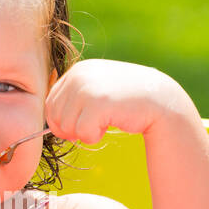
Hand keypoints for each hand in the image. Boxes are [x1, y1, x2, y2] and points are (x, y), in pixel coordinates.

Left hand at [44, 58, 188, 144]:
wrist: (159, 99)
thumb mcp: (97, 89)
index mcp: (77, 71)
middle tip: (94, 125)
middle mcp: (79, 76)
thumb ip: (74, 98)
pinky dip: (93, 137)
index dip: (61, 121)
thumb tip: (49, 124)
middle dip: (71, 129)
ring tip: (104, 122)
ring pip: (66, 127)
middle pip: (55, 117)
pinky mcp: (98, 104)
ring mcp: (88, 88)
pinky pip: (82, 133)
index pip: (50, 103)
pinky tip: (109, 126)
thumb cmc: (126, 99)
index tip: (81, 124)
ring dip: (84, 133)